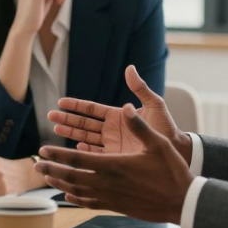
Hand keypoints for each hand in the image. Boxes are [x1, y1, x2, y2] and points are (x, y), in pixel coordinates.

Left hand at [35, 105, 193, 222]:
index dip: (58, 155)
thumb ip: (138, 125)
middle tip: (36, 165)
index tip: (44, 150)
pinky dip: (76, 198)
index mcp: (114, 165)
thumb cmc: (171, 171)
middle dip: (52, 169)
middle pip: (71, 176)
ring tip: (46, 177)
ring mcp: (111, 197)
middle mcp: (108, 182)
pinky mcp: (117, 206)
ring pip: (78, 191)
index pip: (77, 159)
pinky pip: (90, 203)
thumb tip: (125, 107)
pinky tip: (69, 195)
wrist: (182, 202)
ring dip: (60, 183)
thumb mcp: (158, 143)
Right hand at [48, 65, 191, 161]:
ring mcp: (112, 145)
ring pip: (86, 138)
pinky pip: (96, 155)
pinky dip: (85, 152)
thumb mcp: (154, 105)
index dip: (76, 106)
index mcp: (118, 115)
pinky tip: (75, 149)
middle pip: (84, 124)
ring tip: (55, 131)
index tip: (61, 103)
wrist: (177, 151)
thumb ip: (141, 88)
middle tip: (50, 117)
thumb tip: (130, 68)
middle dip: (67, 120)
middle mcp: (112, 130)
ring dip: (71, 135)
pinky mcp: (116, 159)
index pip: (92, 109)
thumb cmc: (167, 128)